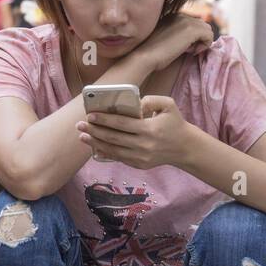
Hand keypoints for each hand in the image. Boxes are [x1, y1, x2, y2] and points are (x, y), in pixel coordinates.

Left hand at [77, 94, 192, 168]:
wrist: (184, 148)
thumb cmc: (174, 123)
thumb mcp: (169, 105)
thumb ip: (152, 100)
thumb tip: (135, 104)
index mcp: (149, 129)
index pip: (122, 124)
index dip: (104, 120)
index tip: (90, 115)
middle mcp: (144, 145)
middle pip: (113, 138)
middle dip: (94, 131)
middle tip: (80, 124)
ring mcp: (140, 157)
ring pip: (113, 150)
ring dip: (95, 143)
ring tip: (82, 135)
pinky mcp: (139, 164)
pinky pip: (118, 158)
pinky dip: (105, 152)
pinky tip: (94, 146)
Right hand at [131, 13, 213, 74]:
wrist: (144, 55)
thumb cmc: (150, 54)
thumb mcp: (163, 40)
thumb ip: (174, 36)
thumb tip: (188, 43)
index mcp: (173, 16)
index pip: (192, 24)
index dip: (191, 38)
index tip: (181, 48)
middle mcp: (181, 15)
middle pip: (202, 26)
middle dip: (198, 39)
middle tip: (187, 51)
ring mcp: (187, 21)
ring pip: (207, 30)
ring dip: (201, 42)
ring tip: (189, 51)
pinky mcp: (192, 29)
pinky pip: (209, 36)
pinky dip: (204, 45)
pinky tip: (191, 52)